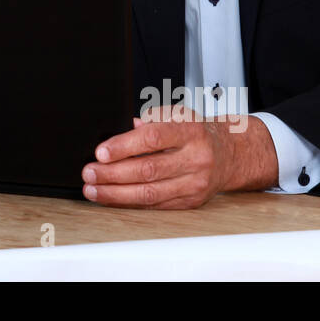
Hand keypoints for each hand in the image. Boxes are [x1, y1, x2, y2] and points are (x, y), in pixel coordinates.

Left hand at [80, 106, 277, 208]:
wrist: (230, 154)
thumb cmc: (197, 132)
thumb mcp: (177, 115)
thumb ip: (151, 119)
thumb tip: (123, 130)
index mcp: (190, 131)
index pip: (153, 139)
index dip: (124, 146)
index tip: (100, 152)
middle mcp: (195, 158)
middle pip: (148, 169)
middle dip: (113, 173)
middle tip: (89, 173)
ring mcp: (195, 183)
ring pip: (151, 193)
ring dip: (116, 193)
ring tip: (93, 190)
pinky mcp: (191, 201)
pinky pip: (156, 205)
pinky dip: (131, 202)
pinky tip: (112, 198)